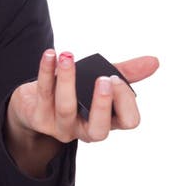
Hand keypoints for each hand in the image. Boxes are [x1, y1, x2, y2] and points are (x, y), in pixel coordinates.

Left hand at [7, 49, 159, 145]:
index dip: (125, 101)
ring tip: (70, 56)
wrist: (32, 103)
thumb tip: (153, 61)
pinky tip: (51, 55)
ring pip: (66, 107)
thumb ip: (126, 73)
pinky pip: (43, 93)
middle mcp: (84, 129)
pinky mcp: (38, 118)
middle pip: (99, 129)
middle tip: (105, 78)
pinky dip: (46, 71)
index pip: (128, 121)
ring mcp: (60, 127)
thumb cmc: (74, 93)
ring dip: (68, 79)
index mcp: (106, 121)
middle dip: (103, 104)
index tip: (115, 78)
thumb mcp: (100, 82)